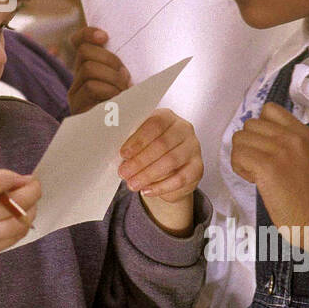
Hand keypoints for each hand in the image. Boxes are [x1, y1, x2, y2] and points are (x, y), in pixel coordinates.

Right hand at [0, 166, 38, 307]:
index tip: (23, 176)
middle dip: (31, 192)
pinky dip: (24, 223)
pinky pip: (17, 236)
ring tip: (30, 201)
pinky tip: (20, 215)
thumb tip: (23, 180)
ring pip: (19, 223)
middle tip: (34, 185)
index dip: (14, 178)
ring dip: (31, 209)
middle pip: (12, 205)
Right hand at [67, 26, 130, 114]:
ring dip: (112, 79)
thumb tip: (117, 48)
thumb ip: (121, 69)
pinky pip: (92, 88)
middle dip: (110, 62)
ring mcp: (76, 97)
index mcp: (86, 72)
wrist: (125, 145)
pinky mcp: (79, 109)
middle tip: (126, 78)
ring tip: (124, 94)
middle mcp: (77, 83)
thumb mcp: (128, 86)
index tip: (105, 36)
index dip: (87, 34)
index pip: (78, 42)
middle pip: (86, 55)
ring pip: (89, 71)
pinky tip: (119, 102)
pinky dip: (109, 91)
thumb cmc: (130, 113)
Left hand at [119, 108, 200, 233]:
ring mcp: (194, 148)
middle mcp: (184, 129)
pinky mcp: (198, 168)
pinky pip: (180, 179)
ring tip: (131, 184)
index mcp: (168, 116)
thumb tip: (110, 146)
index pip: (155, 124)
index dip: (138, 140)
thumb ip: (129, 140)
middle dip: (140, 161)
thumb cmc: (148, 149)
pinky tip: (146, 191)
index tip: (122, 153)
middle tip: (123, 173)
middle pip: (162, 144)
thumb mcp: (139, 141)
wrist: (170, 169)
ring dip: (148, 175)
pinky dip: (161, 187)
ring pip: (171, 162)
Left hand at [230, 102, 308, 257]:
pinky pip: (238, 155)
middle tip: (261, 165)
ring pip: (239, 138)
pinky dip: (240, 169)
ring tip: (257, 174)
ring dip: (242, 157)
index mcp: (304, 132)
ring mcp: (281, 150)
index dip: (260, 128)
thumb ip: (286, 141)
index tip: (266, 148)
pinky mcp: (267, 166)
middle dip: (249, 145)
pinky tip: (254, 181)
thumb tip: (255, 134)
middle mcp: (293, 136)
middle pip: (249, 124)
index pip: (269, 109)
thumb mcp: (305, 156)